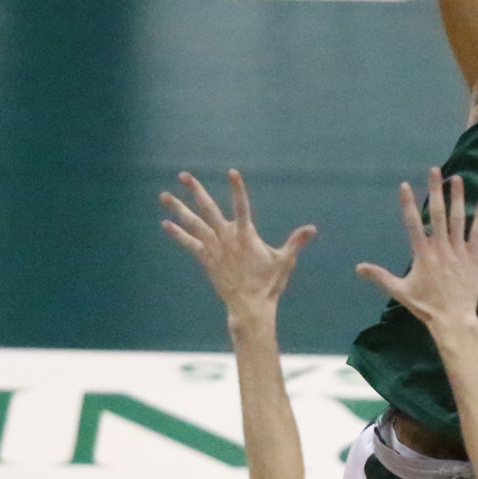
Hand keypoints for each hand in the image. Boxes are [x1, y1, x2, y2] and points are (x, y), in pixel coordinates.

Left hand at [160, 170, 316, 315]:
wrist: (250, 306)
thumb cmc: (269, 283)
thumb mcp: (285, 260)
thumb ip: (296, 241)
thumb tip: (312, 229)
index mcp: (246, 234)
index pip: (242, 205)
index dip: (237, 188)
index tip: (231, 172)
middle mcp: (227, 237)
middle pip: (208, 208)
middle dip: (196, 190)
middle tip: (183, 175)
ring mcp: (214, 248)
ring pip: (194, 223)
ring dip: (178, 208)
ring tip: (165, 195)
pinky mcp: (206, 260)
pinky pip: (189, 244)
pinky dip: (178, 234)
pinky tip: (166, 223)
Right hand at [355, 168, 477, 331]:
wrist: (453, 319)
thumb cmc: (425, 306)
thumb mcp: (399, 291)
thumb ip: (380, 276)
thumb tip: (358, 268)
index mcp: (422, 253)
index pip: (413, 223)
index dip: (408, 203)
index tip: (405, 185)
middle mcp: (440, 247)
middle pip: (438, 213)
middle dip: (435, 190)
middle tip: (435, 170)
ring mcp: (458, 251)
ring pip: (458, 219)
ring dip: (457, 197)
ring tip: (456, 178)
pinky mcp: (473, 257)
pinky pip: (477, 234)